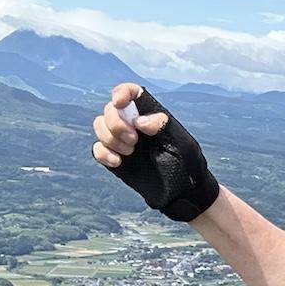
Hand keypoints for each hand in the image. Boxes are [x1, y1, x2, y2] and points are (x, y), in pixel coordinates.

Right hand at [90, 82, 220, 222]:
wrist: (182, 193)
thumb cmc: (187, 164)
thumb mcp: (182, 143)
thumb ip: (162, 126)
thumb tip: (139, 120)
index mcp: (150, 115)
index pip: (132, 93)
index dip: (122, 92)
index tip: (120, 103)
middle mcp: (133, 124)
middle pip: (110, 110)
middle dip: (116, 123)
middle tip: (134, 141)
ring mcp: (123, 140)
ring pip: (100, 126)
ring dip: (110, 138)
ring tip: (130, 152)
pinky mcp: (115, 157)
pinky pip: (97, 148)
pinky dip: (102, 153)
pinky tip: (117, 162)